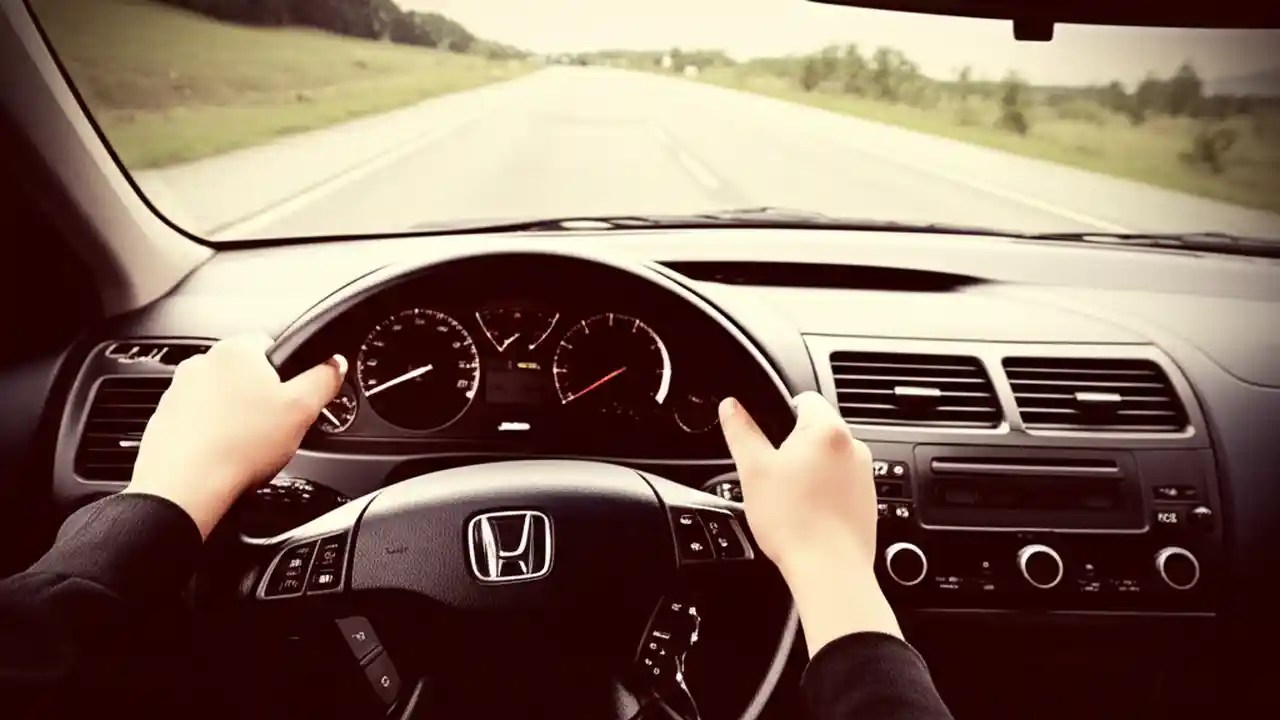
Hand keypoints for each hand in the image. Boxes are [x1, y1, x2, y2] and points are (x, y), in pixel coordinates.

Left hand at [125, 335, 345, 537]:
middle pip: (246, 375)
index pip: (273, 345)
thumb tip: (334, 364)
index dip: (289, 375)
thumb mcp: (302, 410)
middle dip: (262, 398)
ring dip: (236, 417)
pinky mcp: (164, 419)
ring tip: (247, 446)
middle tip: (274, 428)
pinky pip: (199, 422)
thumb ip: (324, 380)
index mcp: (236, 350)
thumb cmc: (240, 446)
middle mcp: (201, 362)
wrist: (185, 487)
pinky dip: (212, 435)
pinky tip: (223, 455)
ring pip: (222, 399)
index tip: (293, 401)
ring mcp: (178, 391)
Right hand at [719, 392, 875, 574]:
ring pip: (828, 460)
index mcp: (827, 431)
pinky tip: (808, 514)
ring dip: (810, 471)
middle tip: (775, 477)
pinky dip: (824, 493)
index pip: (805, 398)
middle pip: (817, 431)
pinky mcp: (867, 501)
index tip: (768, 440)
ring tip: (792, 500)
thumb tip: (731, 407)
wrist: (829, 570)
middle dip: (794, 448)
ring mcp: (865, 476)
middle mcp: (854, 448)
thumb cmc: (794, 523)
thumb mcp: (754, 470)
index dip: (780, 414)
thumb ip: (741, 431)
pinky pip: (841, 485)